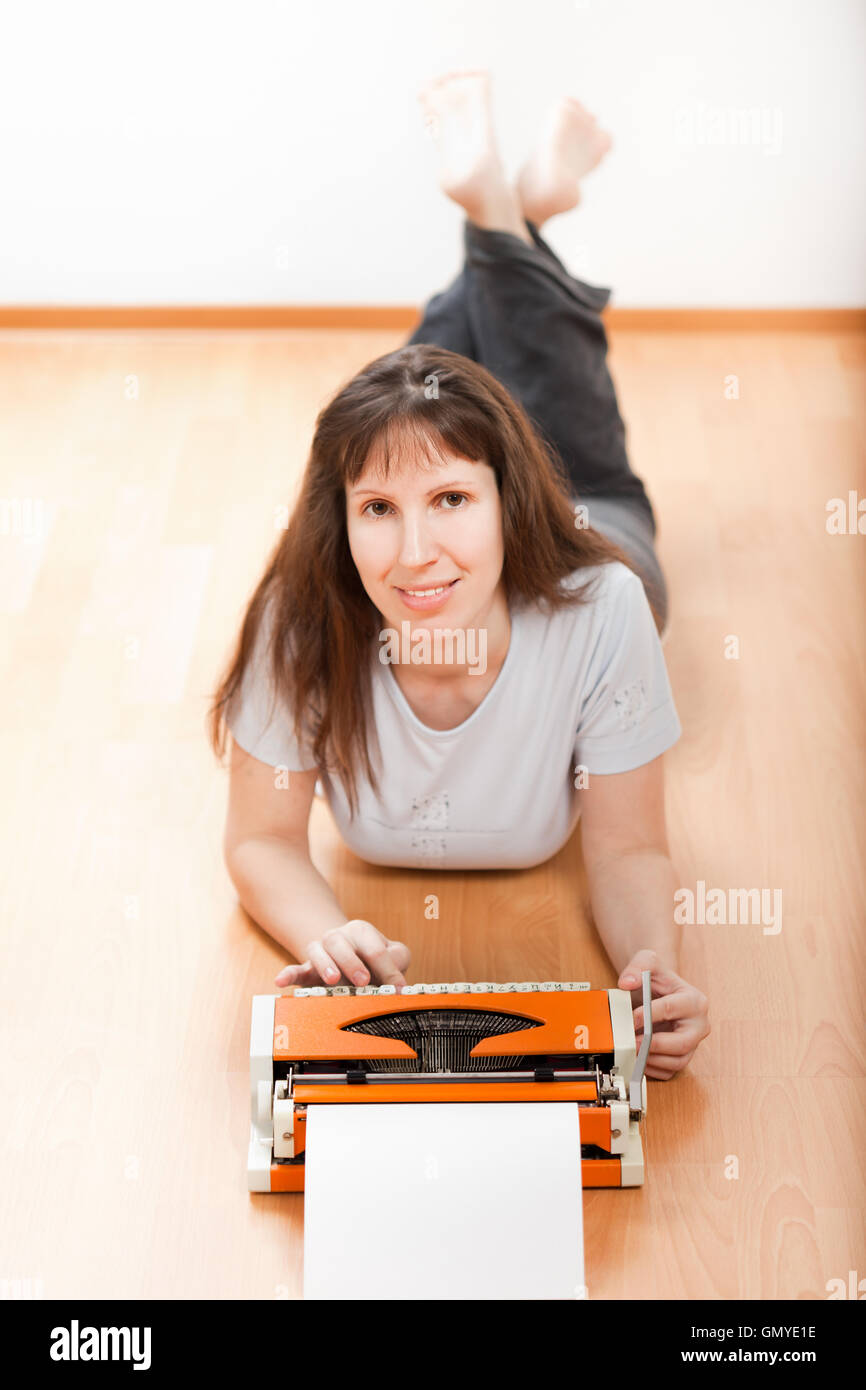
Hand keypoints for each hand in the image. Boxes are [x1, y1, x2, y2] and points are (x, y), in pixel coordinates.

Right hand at [274, 919, 410, 990]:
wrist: (349, 958)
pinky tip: (280, 981)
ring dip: (325, 964)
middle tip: (364, 981)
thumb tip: (397, 976)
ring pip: (317, 950)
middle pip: (340, 942)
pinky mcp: (308, 969)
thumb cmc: (373, 958)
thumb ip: (398, 959)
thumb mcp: (393, 954)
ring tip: (334, 980)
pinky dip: (287, 974)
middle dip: (352, 961)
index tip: (398, 989)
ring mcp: (321, 952)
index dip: (388, 969)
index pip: (375, 948)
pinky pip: (295, 969)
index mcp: (361, 931)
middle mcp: (338, 937)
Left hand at [617, 949, 709, 1078]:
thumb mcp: (648, 962)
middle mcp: (699, 1025)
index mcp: (695, 1001)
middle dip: (654, 1044)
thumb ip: (637, 967)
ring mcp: (692, 1044)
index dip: (648, 1014)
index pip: (672, 1009)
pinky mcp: (682, 1057)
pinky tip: (638, 1058)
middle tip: (632, 1041)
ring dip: (652, 1059)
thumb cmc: (656, 979)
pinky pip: (669, 1071)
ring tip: (633, 1049)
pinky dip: (652, 1069)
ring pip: (677, 1061)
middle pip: (682, 1042)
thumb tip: (626, 983)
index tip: (632, 1017)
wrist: (656, 991)